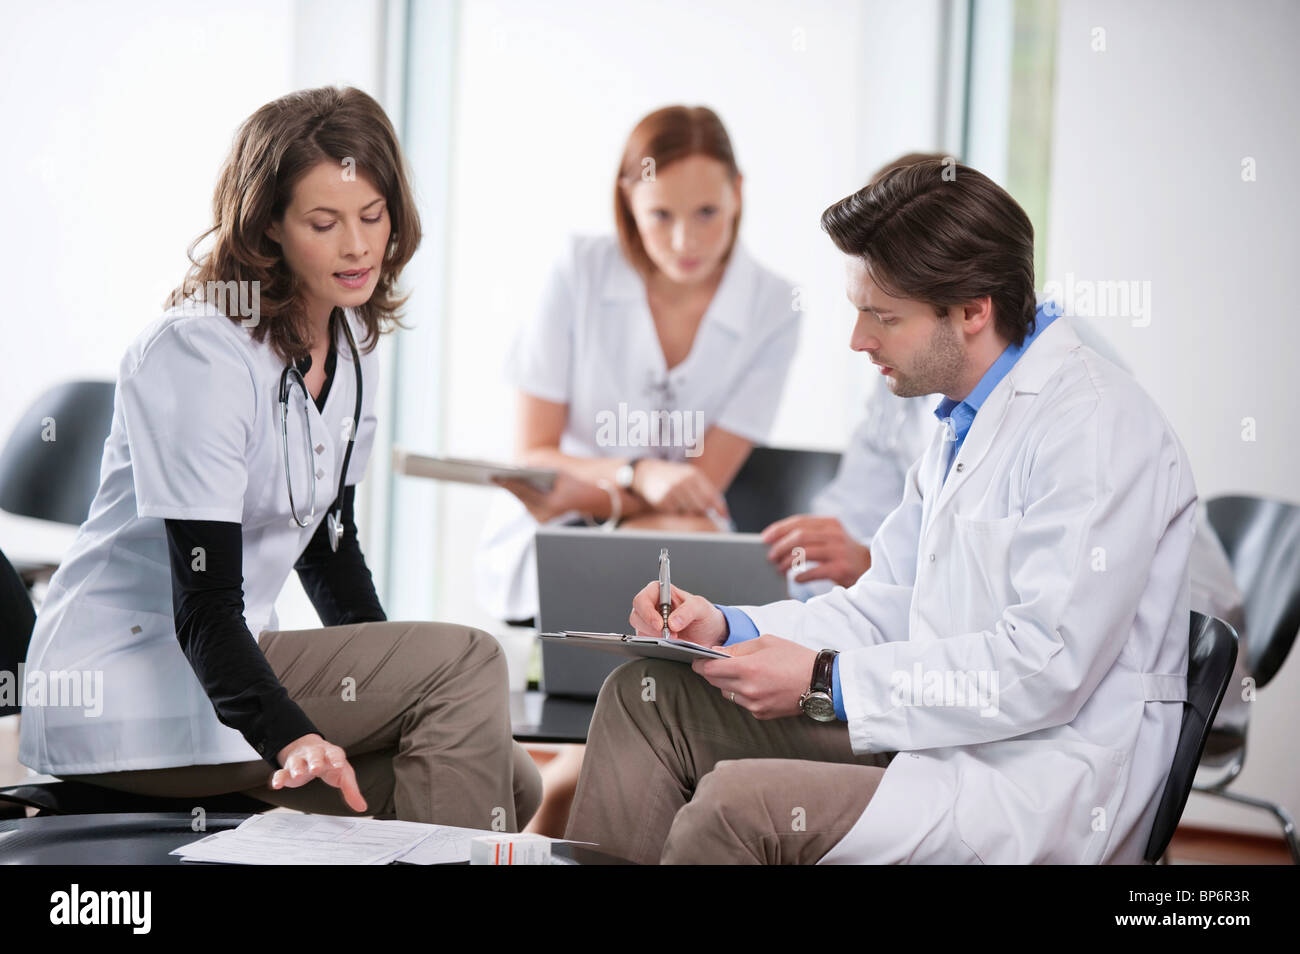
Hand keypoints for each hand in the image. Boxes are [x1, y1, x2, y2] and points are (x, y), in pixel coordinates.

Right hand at [271, 733, 367, 812]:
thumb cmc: (330, 763)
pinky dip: (278, 778)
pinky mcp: (287, 770)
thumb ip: (351, 790)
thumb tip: (362, 808)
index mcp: (331, 754)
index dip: (337, 760)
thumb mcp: (343, 775)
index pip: (335, 755)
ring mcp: (300, 761)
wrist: (308, 749)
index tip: (339, 766)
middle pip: (315, 756)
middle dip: (315, 762)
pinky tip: (277, 785)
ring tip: (298, 775)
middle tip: (315, 769)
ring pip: (297, 762)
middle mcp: (314, 755)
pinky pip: (281, 772)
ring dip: (297, 768)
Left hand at [494, 471, 594, 522]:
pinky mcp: (545, 522)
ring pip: (524, 504)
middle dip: (507, 486)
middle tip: (491, 476)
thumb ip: (542, 473)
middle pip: (521, 499)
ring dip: (513, 492)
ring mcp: (545, 522)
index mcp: (552, 505)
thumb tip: (519, 467)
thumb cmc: (581, 485)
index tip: (494, 475)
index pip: (524, 492)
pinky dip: (522, 497)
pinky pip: (529, 507)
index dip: (508, 482)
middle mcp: (546, 517)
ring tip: (497, 479)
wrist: (598, 501)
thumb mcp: (562, 475)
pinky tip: (511, 487)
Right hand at [629, 580, 728, 647]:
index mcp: (659, 592)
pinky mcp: (651, 639)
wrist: (709, 634)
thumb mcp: (700, 607)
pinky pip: (645, 644)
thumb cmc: (703, 614)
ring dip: (654, 638)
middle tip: (669, 635)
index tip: (660, 625)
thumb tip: (672, 623)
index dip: (647, 612)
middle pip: (636, 616)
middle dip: (652, 628)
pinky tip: (669, 646)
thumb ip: (687, 611)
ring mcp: (649, 624)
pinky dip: (655, 647)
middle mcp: (651, 607)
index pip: (642, 599)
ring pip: (639, 632)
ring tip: (674, 640)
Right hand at [631, 460, 727, 516]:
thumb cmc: (675, 476)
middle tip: (702, 514)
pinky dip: (676, 512)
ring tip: (682, 504)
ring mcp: (672, 491)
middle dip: (703, 512)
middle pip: (701, 507)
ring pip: (689, 512)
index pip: (711, 495)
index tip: (725, 518)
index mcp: (693, 474)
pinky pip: (675, 514)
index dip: (719, 508)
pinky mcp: (662, 501)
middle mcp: (683, 482)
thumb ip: (706, 490)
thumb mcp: (690, 476)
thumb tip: (722, 512)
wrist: (648, 472)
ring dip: (688, 512)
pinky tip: (672, 504)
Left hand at [690, 634, 818, 718]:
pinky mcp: (761, 714)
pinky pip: (742, 703)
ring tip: (744, 673)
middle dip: (712, 672)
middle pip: (714, 683)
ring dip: (728, 684)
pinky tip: (757, 684)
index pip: (709, 670)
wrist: (820, 681)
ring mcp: (754, 705)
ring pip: (727, 694)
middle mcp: (748, 690)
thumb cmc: (795, 657)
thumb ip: (737, 648)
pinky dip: (742, 694)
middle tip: (718, 663)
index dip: (700, 664)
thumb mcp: (766, 642)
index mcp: (748, 669)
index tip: (698, 659)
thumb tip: (716, 653)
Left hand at [761, 514, 871, 587]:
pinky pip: (815, 571)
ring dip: (787, 562)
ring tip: (779, 569)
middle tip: (770, 557)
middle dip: (781, 546)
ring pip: (805, 552)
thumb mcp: (830, 537)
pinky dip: (801, 576)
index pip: (799, 521)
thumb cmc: (842, 553)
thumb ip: (810, 535)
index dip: (779, 529)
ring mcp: (839, 551)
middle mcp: (835, 534)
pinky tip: (796, 579)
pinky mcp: (841, 568)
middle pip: (799, 536)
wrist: (871, 567)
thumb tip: (776, 541)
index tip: (765, 538)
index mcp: (830, 523)